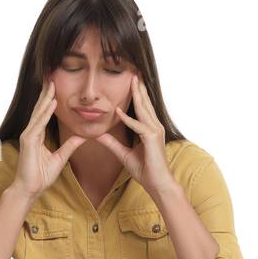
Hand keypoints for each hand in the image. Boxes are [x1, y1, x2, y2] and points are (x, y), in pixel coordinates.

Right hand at [12, 79, 85, 201]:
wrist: (29, 189)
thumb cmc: (41, 176)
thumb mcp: (60, 159)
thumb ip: (70, 146)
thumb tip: (82, 137)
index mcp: (37, 135)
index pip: (44, 114)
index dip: (49, 100)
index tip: (55, 87)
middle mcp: (31, 132)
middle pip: (40, 109)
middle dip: (46, 93)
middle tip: (51, 77)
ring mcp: (28, 135)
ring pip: (39, 113)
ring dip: (46, 98)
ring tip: (52, 84)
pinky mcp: (28, 141)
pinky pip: (39, 124)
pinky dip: (45, 113)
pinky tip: (51, 103)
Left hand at [95, 75, 175, 197]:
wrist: (158, 185)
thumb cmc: (146, 172)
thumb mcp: (124, 155)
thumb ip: (112, 144)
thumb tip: (99, 136)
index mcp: (151, 129)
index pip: (143, 109)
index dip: (137, 96)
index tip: (132, 84)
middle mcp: (155, 127)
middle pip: (145, 104)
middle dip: (139, 89)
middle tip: (133, 73)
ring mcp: (155, 132)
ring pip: (143, 110)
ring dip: (137, 95)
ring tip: (132, 81)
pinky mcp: (152, 139)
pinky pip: (137, 126)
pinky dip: (127, 119)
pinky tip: (117, 112)